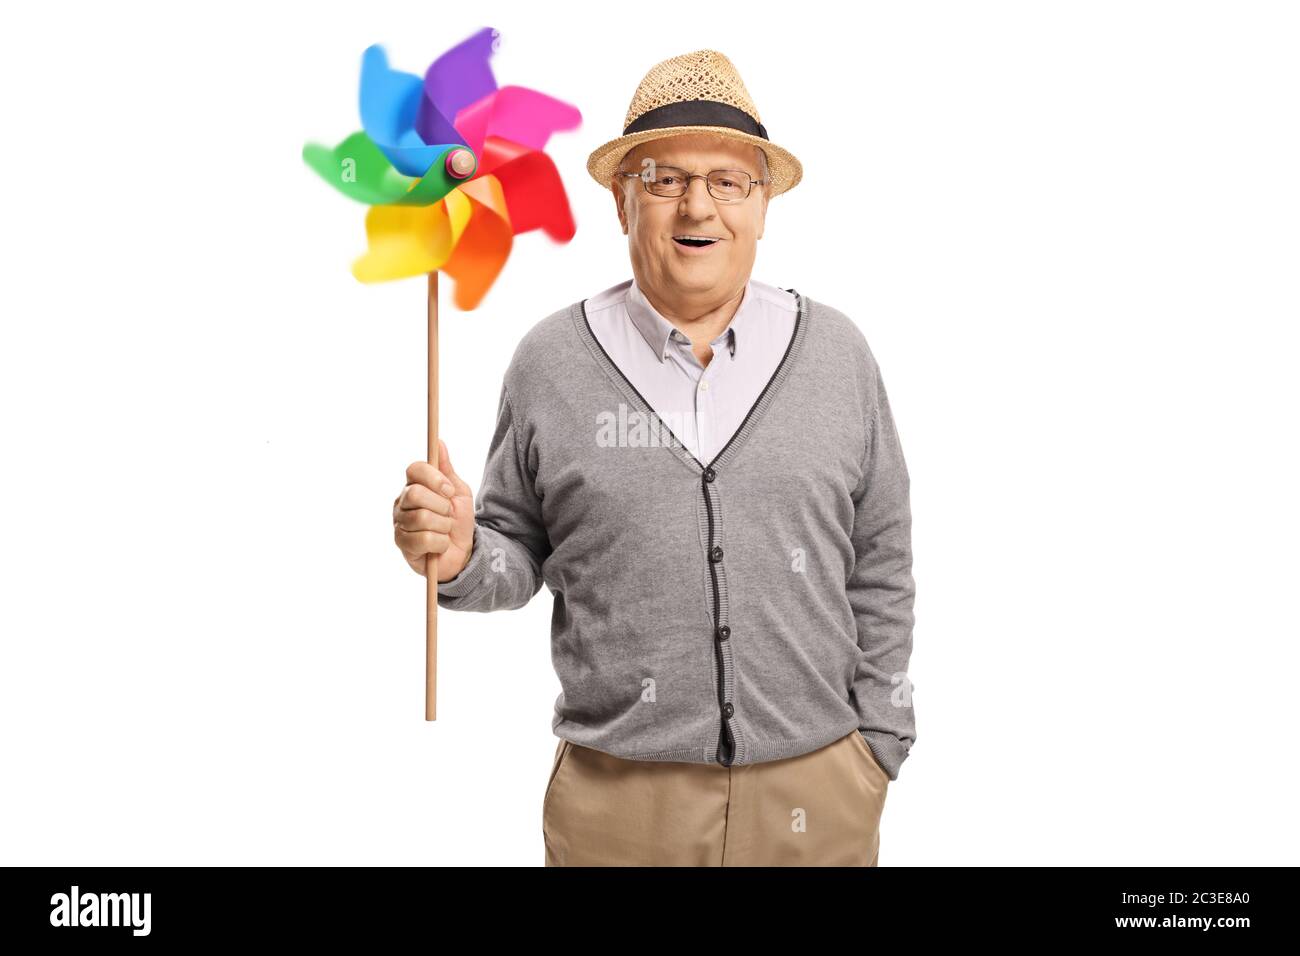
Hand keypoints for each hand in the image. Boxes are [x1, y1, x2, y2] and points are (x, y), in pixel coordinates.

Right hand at [393, 439, 475, 580]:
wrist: (464, 552)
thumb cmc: (458, 521)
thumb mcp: (458, 492)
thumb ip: (446, 470)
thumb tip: (439, 443)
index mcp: (414, 486)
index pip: (414, 469)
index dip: (435, 478)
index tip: (449, 490)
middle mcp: (402, 503)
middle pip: (416, 493)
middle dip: (441, 506)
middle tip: (447, 514)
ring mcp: (400, 523)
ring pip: (422, 518)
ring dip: (443, 526)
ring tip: (444, 531)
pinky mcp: (403, 545)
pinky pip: (424, 539)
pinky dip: (440, 543)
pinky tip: (440, 545)